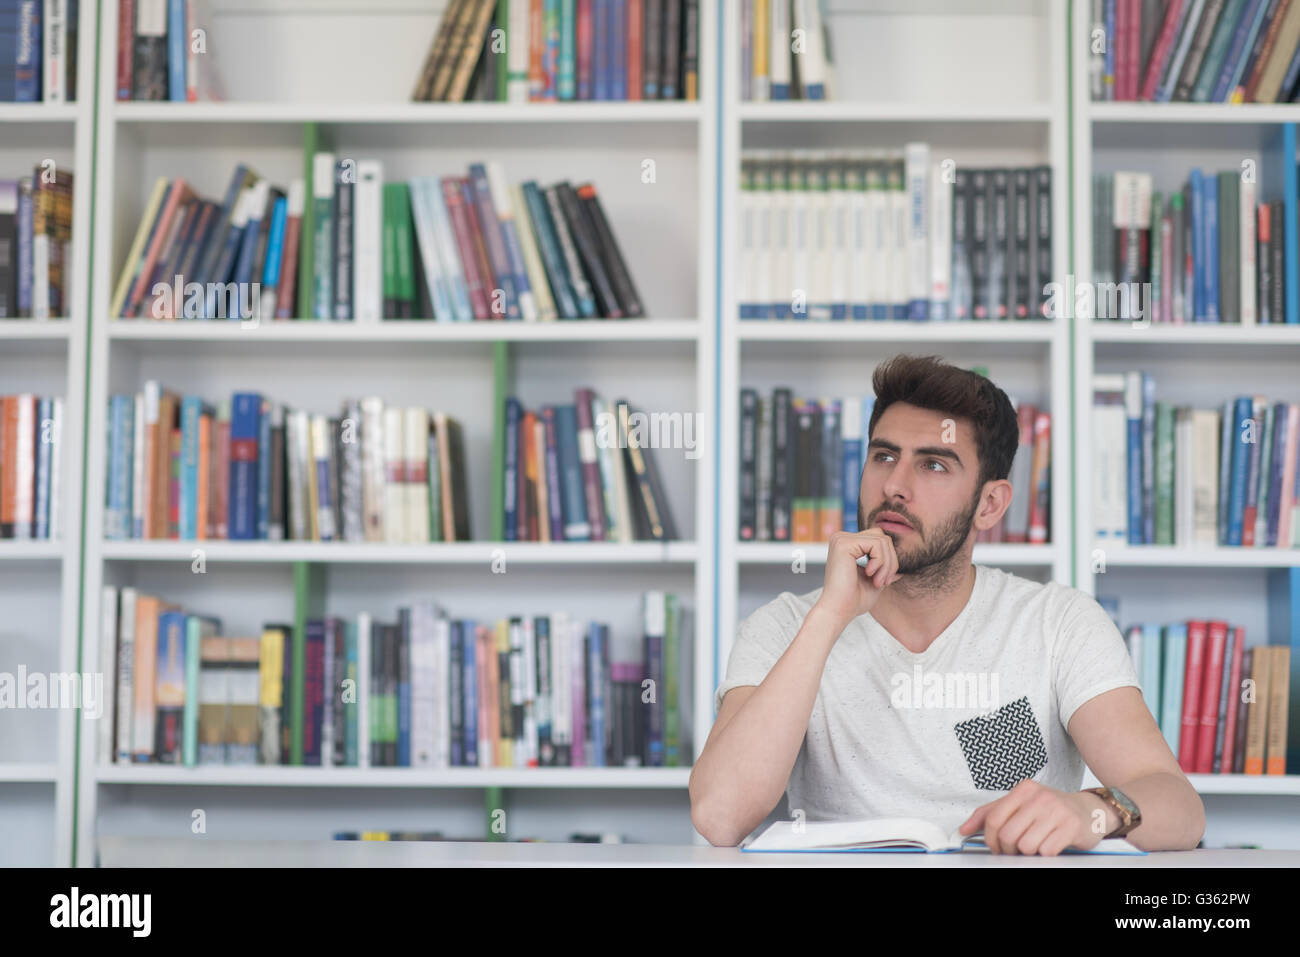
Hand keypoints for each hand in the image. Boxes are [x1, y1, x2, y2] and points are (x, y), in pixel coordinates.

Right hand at [814, 528, 902, 626]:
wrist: (838, 611)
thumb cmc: (853, 600)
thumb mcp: (875, 582)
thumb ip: (885, 572)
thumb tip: (902, 571)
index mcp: (846, 545)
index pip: (878, 540)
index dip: (888, 560)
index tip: (885, 581)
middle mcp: (841, 538)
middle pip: (882, 537)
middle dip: (890, 561)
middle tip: (884, 582)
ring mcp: (841, 539)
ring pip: (882, 540)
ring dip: (886, 564)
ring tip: (878, 581)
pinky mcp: (844, 544)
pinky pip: (876, 544)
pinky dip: (881, 562)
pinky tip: (870, 575)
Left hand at [958, 780, 1106, 855]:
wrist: (1088, 810)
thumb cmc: (1050, 810)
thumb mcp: (1020, 805)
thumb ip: (990, 814)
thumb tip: (963, 829)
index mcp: (1024, 789)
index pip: (994, 818)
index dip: (990, 839)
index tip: (995, 847)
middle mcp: (1039, 797)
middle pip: (1008, 835)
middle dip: (1008, 850)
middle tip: (1015, 850)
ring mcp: (1057, 811)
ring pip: (1026, 845)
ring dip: (1028, 853)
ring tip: (1035, 845)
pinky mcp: (1071, 827)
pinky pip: (1046, 851)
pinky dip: (1045, 854)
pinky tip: (1050, 845)